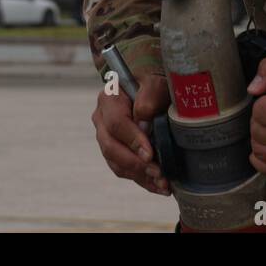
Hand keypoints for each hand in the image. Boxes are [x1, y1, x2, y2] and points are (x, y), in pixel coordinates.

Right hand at [92, 72, 172, 195]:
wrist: (147, 85)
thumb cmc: (151, 80)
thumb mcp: (154, 81)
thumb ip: (149, 95)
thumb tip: (144, 120)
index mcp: (108, 99)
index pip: (116, 123)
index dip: (132, 140)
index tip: (150, 154)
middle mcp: (102, 119)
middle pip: (111, 147)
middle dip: (136, 164)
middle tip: (159, 174)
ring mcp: (106, 137)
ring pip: (116, 162)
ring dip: (140, 176)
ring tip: (163, 184)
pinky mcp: (116, 150)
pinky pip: (124, 169)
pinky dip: (141, 179)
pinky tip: (159, 186)